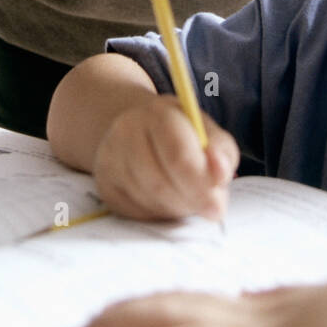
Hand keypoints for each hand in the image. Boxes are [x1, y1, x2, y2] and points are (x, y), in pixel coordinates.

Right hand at [92, 95, 239, 222]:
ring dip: (176, 208)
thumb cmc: (181, 133)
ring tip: (188, 196)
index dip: (200, 185)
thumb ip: (221, 151)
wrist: (137, 130)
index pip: (178, 155)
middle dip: (190, 201)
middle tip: (210, 208)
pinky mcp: (105, 186)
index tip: (217, 208)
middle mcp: (127, 132)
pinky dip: (158, 213)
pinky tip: (167, 199)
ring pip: (149, 200)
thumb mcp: (207, 132)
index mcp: (158, 113)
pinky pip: (136, 213)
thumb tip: (220, 175)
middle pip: (160, 183)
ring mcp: (110, 159)